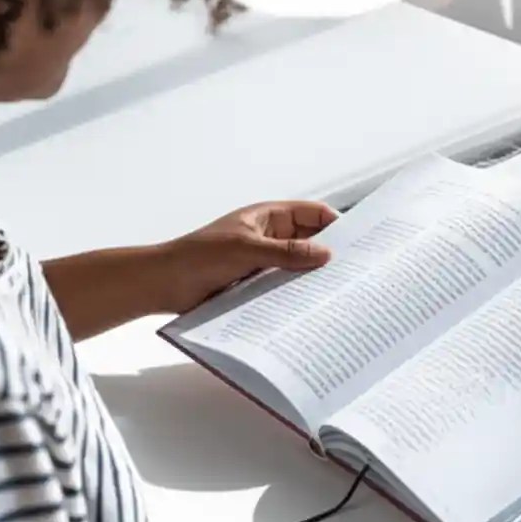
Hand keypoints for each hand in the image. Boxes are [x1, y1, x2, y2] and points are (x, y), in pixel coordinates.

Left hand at [157, 201, 338, 312]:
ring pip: (299, 266)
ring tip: (338, 293)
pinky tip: (312, 307)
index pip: (313, 213)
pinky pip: (284, 287)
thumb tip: (326, 254)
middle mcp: (270, 237)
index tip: (357, 241)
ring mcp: (264, 262)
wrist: (163, 284)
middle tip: (354, 271)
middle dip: (329, 252)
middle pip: (311, 240)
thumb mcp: (247, 249)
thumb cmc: (198, 257)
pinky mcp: (257, 285)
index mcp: (268, 217)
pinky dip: (297, 294)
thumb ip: (288, 252)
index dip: (335, 222)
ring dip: (313, 277)